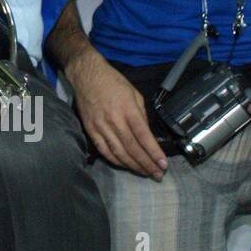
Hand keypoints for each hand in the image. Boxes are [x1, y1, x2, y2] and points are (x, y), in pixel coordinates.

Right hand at [67, 50, 169, 178]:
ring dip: (133, 166)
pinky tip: (125, 166)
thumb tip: (147, 135)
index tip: (163, 164)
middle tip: (158, 175)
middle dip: (147, 164)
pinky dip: (115, 161)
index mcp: (127, 109)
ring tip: (145, 174)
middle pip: (132, 148)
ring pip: (118, 152)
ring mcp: (100, 126)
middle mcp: (113, 120)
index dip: (154, 152)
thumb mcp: (134, 93)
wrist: (86, 75)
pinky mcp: (90, 130)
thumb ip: (141, 115)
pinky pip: (104, 150)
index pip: (143, 136)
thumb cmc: (113, 82)